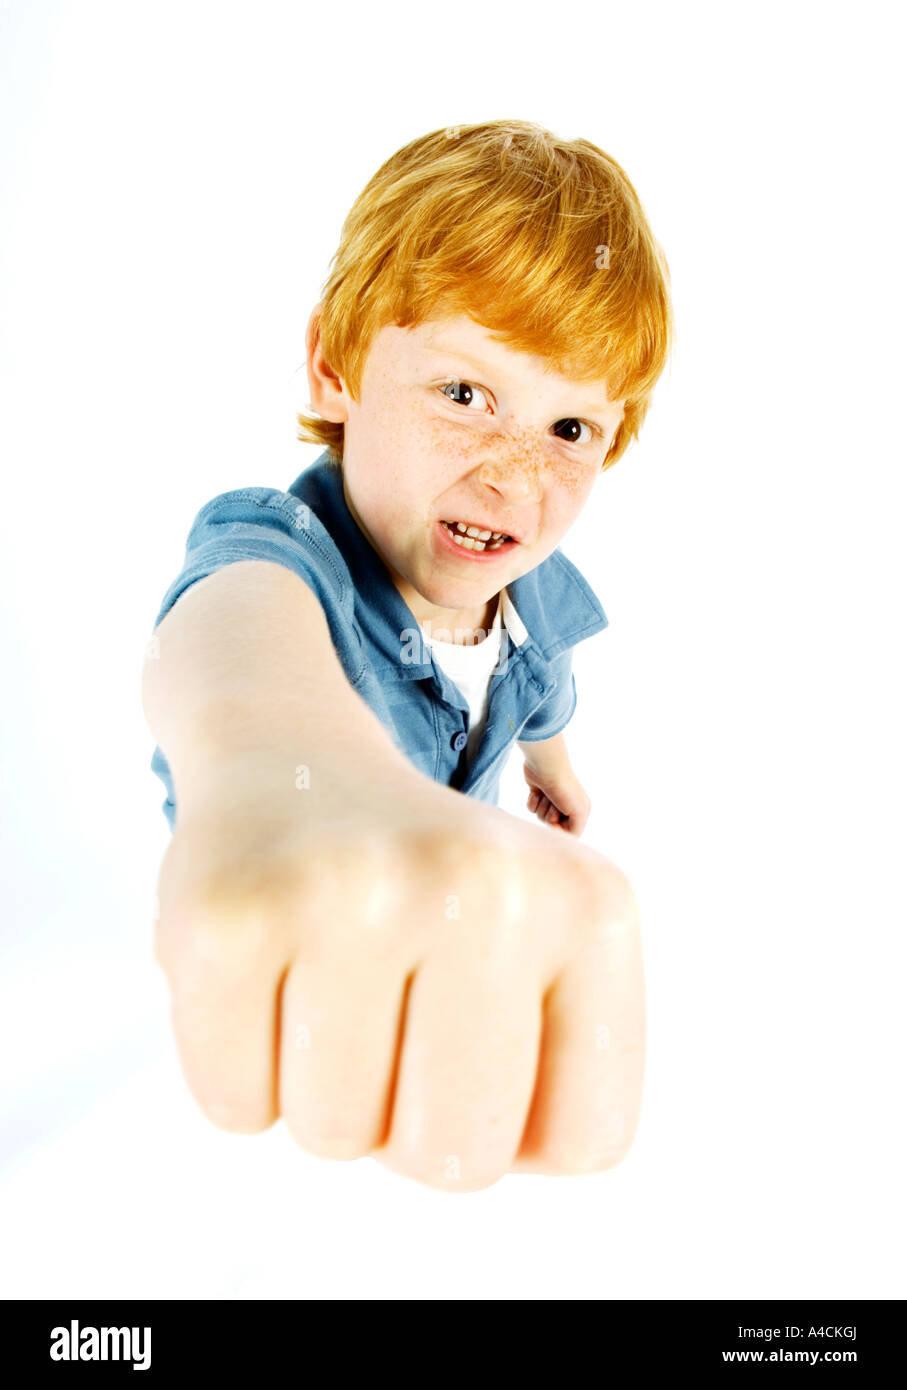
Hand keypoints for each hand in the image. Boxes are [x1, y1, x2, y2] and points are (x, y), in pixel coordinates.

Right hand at [153, 764, 643, 1192]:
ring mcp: (350, 890)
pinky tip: (267, 974)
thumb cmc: (434, 895)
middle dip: (414, 1130)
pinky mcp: (229, 915)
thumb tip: (489, 1157)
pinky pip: (235, 1108)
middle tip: (396, 1022)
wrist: (297, 766)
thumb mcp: (549, 952)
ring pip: (338, 1139)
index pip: (586, 1142)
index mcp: (588, 903)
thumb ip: (561, 1077)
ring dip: (324, 1093)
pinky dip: (242, 1072)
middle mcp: (482, 882)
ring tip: (330, 981)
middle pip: (460, 1162)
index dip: (520, 1127)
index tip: (486, 1039)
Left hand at [523, 759, 591, 836]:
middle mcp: (567, 804)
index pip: (569, 832)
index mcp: (580, 809)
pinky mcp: (538, 793)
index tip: (554, 822)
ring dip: (541, 807)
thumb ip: (575, 829)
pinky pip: (532, 808)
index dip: (559, 830)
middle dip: (550, 815)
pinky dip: (533, 801)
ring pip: (541, 816)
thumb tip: (563, 836)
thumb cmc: (564, 788)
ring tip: (546, 794)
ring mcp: (552, 798)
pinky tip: (536, 791)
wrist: (546, 765)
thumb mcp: (578, 812)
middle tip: (553, 802)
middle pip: (553, 825)